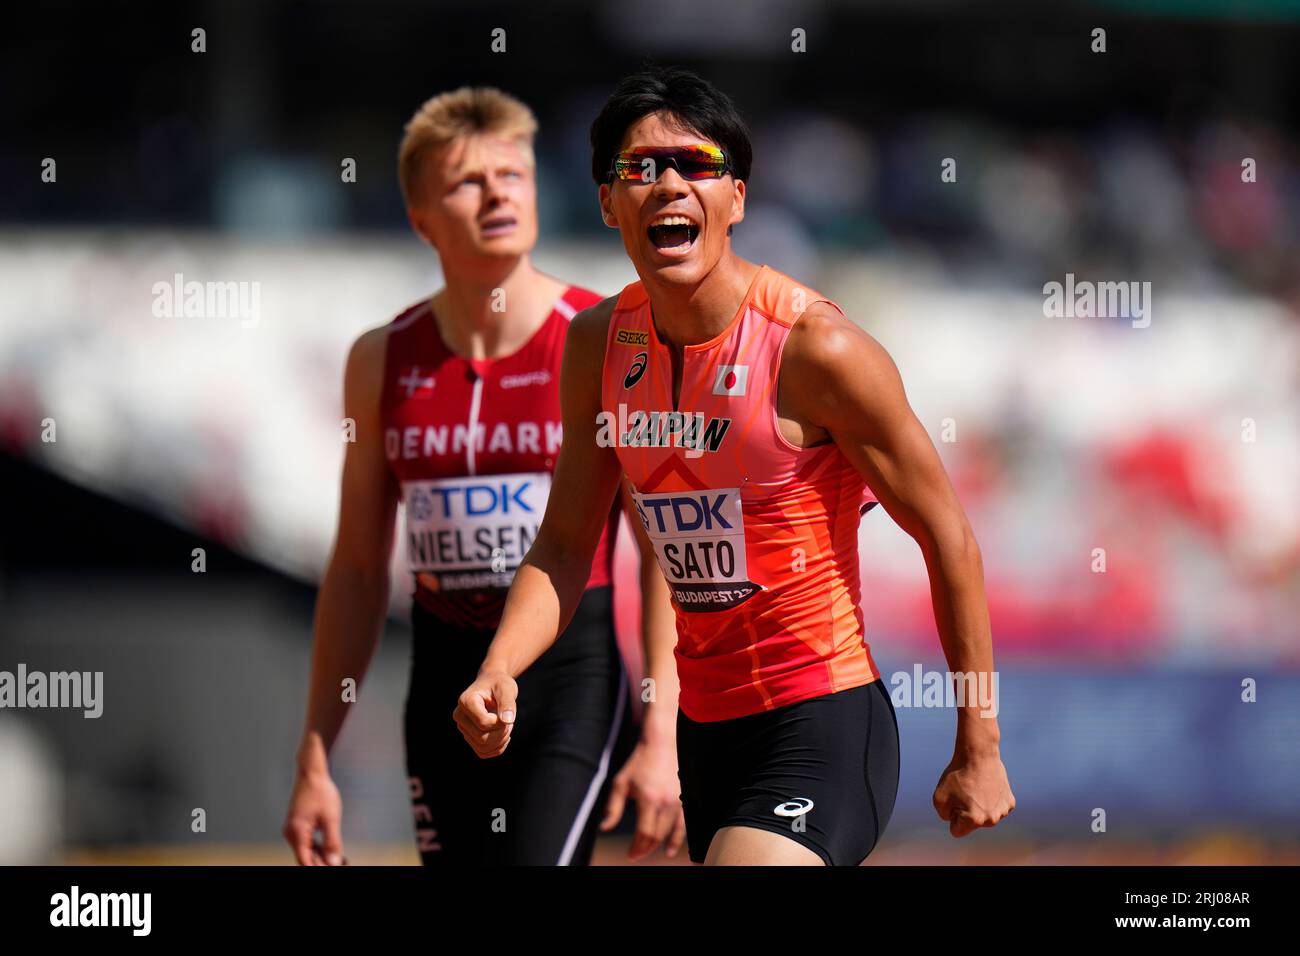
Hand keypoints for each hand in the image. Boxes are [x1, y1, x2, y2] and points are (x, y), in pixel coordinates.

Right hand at [283, 767, 346, 864]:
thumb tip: (334, 862)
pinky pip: (306, 843)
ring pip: (305, 851)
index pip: (304, 860)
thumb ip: (332, 842)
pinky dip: (317, 848)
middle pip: (304, 857)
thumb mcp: (331, 818)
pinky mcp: (297, 827)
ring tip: (338, 859)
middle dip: (321, 862)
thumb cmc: (321, 792)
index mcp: (296, 831)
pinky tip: (331, 851)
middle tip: (340, 862)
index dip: (318, 867)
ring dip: (320, 857)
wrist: (311, 774)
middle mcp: (290, 833)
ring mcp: (292, 830)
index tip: (332, 866)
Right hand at [452, 671, 517, 757]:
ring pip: (482, 748)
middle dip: (502, 732)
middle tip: (509, 719)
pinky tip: (504, 735)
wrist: (493, 684)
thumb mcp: (506, 688)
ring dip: (501, 740)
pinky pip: (482, 753)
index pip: (484, 723)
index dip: (500, 722)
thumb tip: (507, 721)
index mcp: (465, 701)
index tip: (506, 710)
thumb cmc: (499, 684)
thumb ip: (507, 703)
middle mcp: (460, 716)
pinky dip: (497, 748)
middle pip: (482, 738)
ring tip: (506, 725)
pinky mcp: (468, 737)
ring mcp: (462, 728)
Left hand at [600, 738, 686, 859]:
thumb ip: (613, 808)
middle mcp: (665, 803)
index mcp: (648, 799)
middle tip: (635, 853)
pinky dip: (677, 839)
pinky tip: (670, 850)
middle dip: (645, 848)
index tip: (629, 855)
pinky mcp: (685, 798)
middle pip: (656, 836)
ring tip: (646, 850)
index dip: (636, 848)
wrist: (662, 744)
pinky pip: (683, 825)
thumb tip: (604, 828)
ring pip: (669, 832)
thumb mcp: (620, 783)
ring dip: (658, 845)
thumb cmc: (639, 762)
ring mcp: (678, 801)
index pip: (644, 834)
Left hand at [932, 751, 1014, 836]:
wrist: (978, 754)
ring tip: (976, 788)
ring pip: (985, 816)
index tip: (954, 801)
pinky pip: (995, 808)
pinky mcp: (1010, 802)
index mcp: (974, 820)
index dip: (951, 816)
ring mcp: (1003, 811)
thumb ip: (944, 815)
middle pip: (972, 824)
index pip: (956, 831)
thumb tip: (954, 820)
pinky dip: (991, 800)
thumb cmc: (957, 775)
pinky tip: (987, 786)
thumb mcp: (938, 798)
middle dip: (966, 812)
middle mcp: (991, 819)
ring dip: (979, 806)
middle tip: (965, 792)